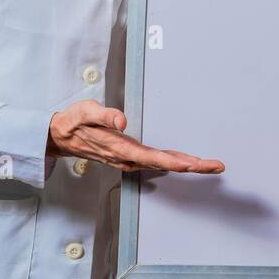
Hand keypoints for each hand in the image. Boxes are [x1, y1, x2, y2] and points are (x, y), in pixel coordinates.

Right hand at [46, 100, 224, 173]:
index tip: (194, 164)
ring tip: (210, 165)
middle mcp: (128, 157)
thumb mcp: (85, 112)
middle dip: (192, 166)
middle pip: (166, 164)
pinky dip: (175, 161)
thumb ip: (104, 115)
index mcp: (120, 148)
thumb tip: (123, 121)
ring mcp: (130, 158)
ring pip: (163, 164)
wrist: (61, 136)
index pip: (153, 157)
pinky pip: (158, 161)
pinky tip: (187, 161)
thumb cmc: (74, 122)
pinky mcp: (131, 155)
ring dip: (187, 165)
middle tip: (217, 166)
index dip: (175, 162)